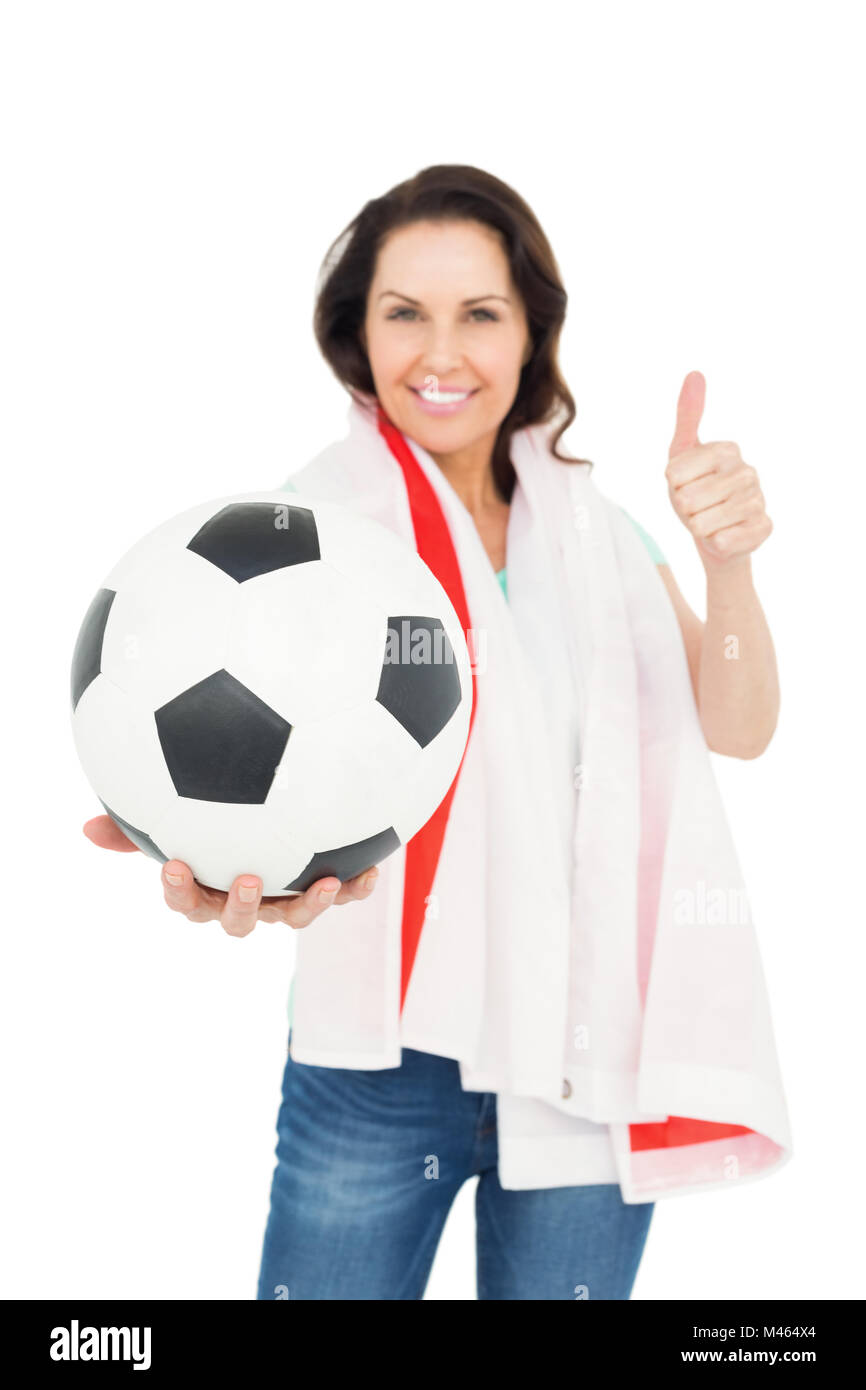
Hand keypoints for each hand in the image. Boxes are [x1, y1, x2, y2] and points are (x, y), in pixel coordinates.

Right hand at [82, 813, 378, 936]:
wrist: (285, 812)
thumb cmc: (218, 813)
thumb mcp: (178, 810)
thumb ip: (137, 827)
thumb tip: (86, 828)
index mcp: (210, 887)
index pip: (186, 901)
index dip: (179, 891)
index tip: (174, 866)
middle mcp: (249, 899)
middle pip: (240, 920)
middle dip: (243, 906)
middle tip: (249, 879)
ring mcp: (288, 898)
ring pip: (295, 917)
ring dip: (309, 904)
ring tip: (323, 881)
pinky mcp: (326, 886)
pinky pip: (343, 895)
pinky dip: (356, 888)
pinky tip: (370, 871)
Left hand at [666, 370, 772, 570]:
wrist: (713, 535)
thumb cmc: (694, 491)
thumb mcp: (682, 454)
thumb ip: (688, 416)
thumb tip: (695, 373)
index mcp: (726, 450)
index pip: (674, 473)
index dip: (672, 486)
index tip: (685, 485)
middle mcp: (747, 471)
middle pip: (688, 499)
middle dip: (684, 511)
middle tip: (697, 508)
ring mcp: (759, 499)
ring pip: (704, 523)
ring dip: (699, 528)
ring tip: (710, 521)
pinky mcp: (764, 527)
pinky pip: (724, 541)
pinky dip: (716, 543)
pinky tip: (724, 536)